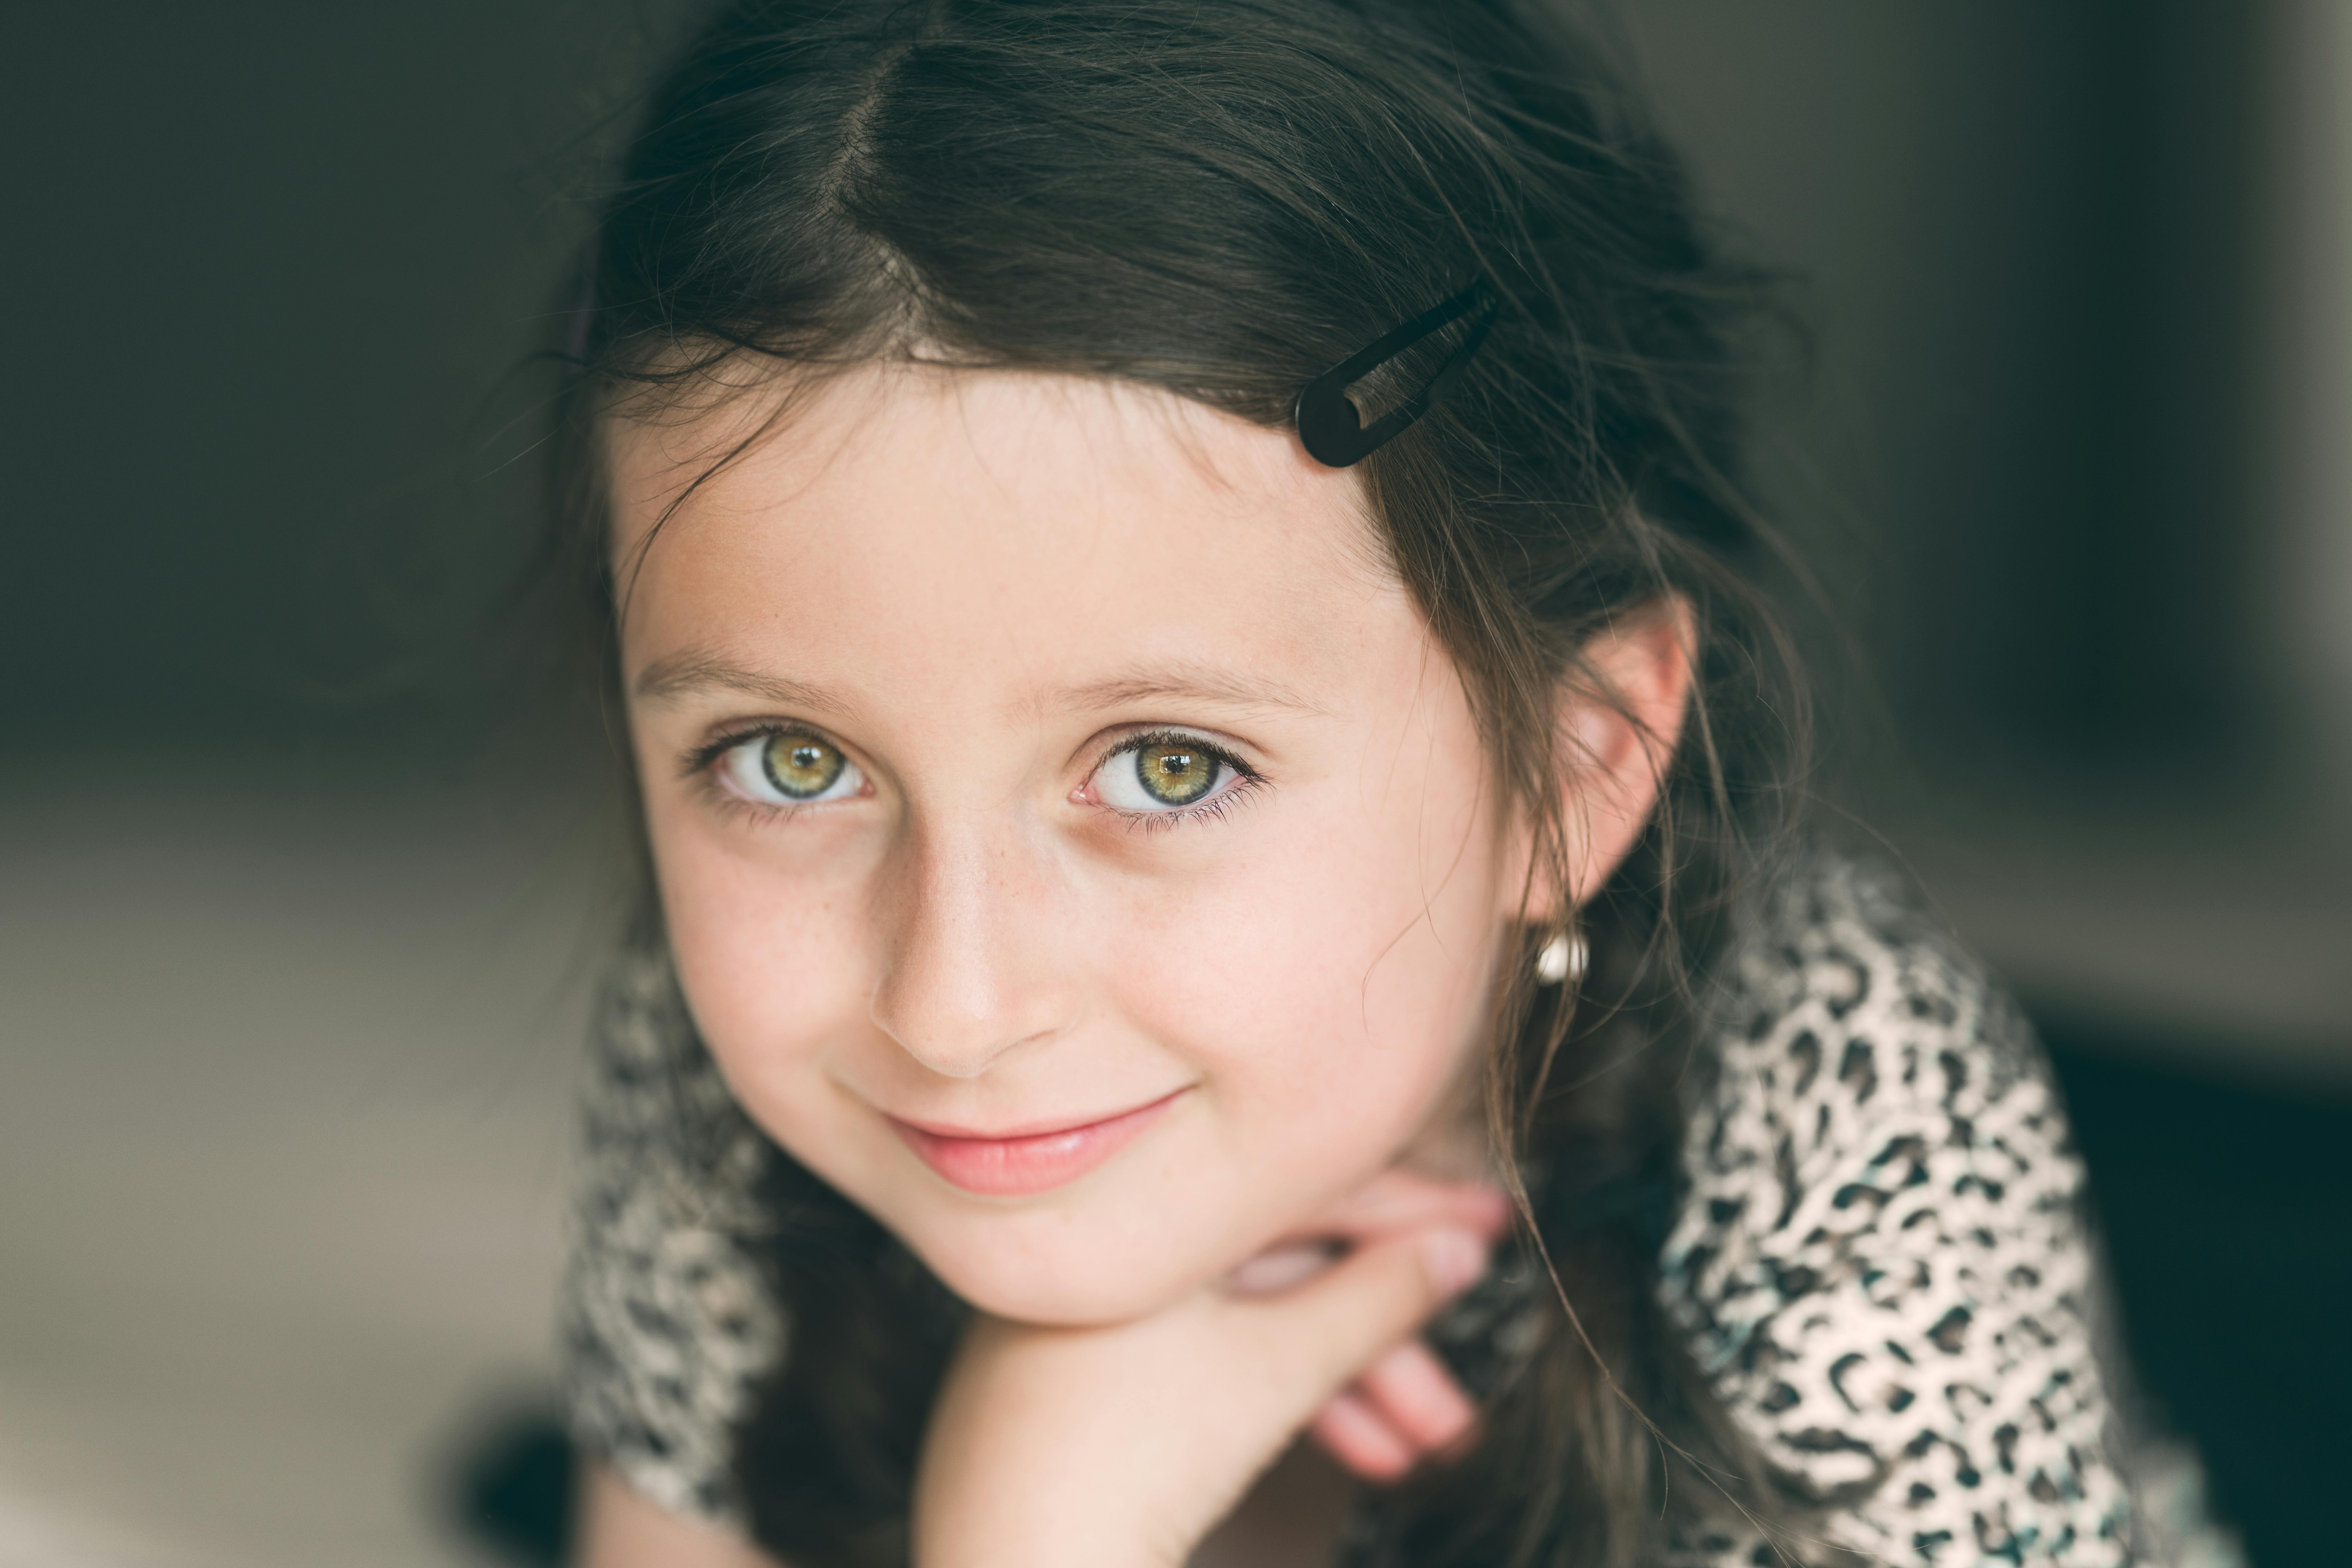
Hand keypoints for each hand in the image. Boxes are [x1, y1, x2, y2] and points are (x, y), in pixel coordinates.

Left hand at [910, 1174, 1505, 1567]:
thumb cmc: (1129, 1459)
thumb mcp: (1277, 1367)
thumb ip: (1375, 1300)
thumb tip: (1459, 1249)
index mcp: (1141, 1219)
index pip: (1298, 1189)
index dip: (1409, 1209)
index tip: (1489, 1225)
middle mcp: (1112, 1254)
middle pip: (1284, 1267)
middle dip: (1389, 1330)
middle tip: (1467, 1353)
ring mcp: (1094, 1321)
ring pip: (1253, 1324)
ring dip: (1352, 1382)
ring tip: (1428, 1442)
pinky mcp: (1091, 1385)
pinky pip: (1207, 1364)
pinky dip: (1284, 1404)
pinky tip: (1360, 1453)